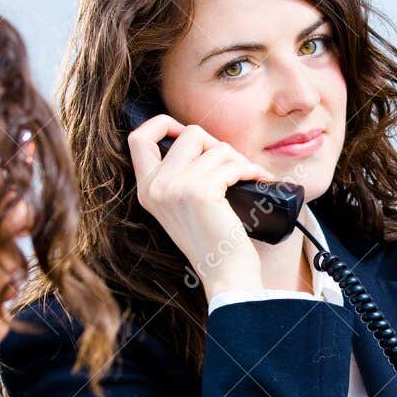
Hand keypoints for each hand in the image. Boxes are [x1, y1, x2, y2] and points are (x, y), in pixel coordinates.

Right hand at [125, 113, 274, 298]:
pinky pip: (233, 164)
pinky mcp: (201, 191)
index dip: (162, 124)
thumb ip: (178, 174)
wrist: (224, 273)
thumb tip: (195, 136)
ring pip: (217, 148)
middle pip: (190, 134)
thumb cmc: (212, 239)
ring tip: (246, 180)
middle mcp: (156, 186)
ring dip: (239, 161)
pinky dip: (251, 170)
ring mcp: (176, 187)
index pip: (137, 138)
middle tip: (232, 167)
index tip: (185, 131)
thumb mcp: (181, 204)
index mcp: (147, 189)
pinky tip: (258, 181)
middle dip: (218, 145)